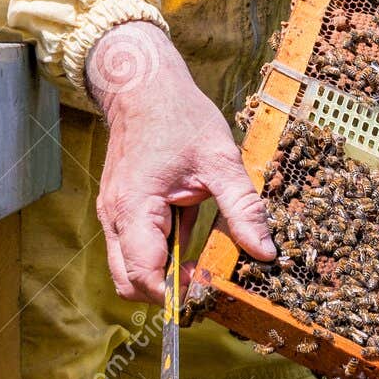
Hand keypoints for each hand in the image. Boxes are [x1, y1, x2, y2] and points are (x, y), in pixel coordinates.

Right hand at [86, 21, 275, 301]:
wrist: (144, 83)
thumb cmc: (179, 116)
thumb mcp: (220, 160)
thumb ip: (242, 208)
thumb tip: (265, 252)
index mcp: (135, 208)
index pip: (145, 276)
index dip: (176, 294)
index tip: (209, 290)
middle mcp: (115, 216)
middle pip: (130, 282)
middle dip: (167, 292)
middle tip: (206, 282)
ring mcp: (114, 212)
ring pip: (131, 266)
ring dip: (165, 270)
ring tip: (202, 256)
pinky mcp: (122, 206)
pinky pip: (137, 244)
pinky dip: (162, 249)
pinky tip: (191, 226)